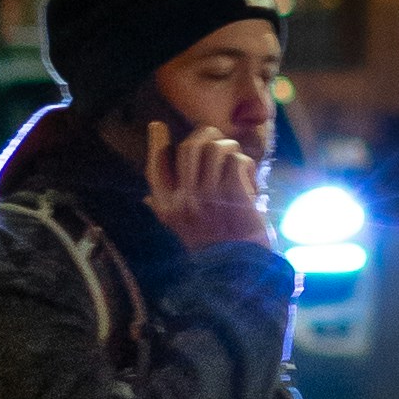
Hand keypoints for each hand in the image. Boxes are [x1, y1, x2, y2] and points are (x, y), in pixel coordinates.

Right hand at [146, 114, 270, 251]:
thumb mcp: (183, 232)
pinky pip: (237, 160)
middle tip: (218, 139)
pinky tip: (251, 182)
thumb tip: (146, 199)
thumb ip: (165, 213)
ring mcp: (208, 195)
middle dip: (206, 136)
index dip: (156, 144)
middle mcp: (184, 200)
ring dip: (231, 151)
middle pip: (189, 148)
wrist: (242, 273)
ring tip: (238, 165)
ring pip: (216, 149)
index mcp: (167, 209)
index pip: (155, 168)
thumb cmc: (215, 251)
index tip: (158, 126)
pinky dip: (247, 165)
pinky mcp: (233, 194)